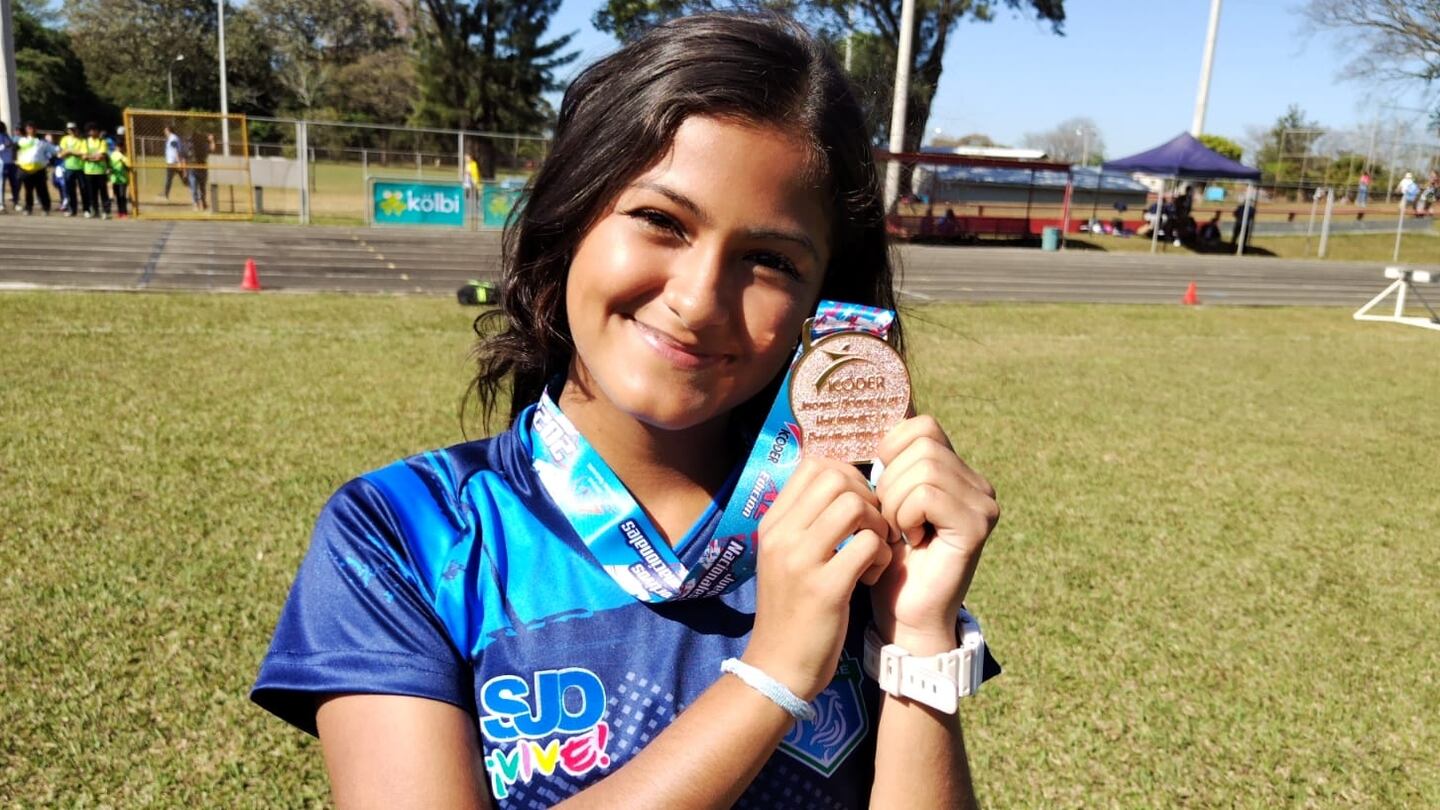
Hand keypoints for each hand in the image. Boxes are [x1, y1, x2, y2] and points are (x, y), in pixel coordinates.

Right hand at [745, 458, 892, 699]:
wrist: (778, 666)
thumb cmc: (791, 609)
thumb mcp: (786, 557)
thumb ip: (806, 521)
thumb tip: (842, 485)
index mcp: (772, 524)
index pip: (812, 465)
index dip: (846, 477)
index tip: (857, 507)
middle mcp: (781, 535)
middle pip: (836, 478)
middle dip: (866, 497)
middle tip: (871, 528)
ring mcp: (800, 561)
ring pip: (854, 506)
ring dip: (876, 525)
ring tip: (873, 551)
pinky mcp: (825, 589)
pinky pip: (867, 545)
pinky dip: (880, 555)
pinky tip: (872, 575)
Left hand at [870, 416, 998, 652]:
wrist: (904, 614)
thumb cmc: (889, 559)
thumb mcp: (885, 501)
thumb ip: (892, 463)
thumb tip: (874, 418)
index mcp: (957, 472)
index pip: (923, 426)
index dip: (891, 450)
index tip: (883, 490)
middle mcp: (978, 484)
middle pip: (922, 445)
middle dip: (889, 481)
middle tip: (891, 520)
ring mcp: (983, 504)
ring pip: (924, 468)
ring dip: (894, 502)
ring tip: (900, 531)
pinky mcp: (976, 526)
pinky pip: (927, 494)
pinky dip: (905, 515)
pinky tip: (911, 541)